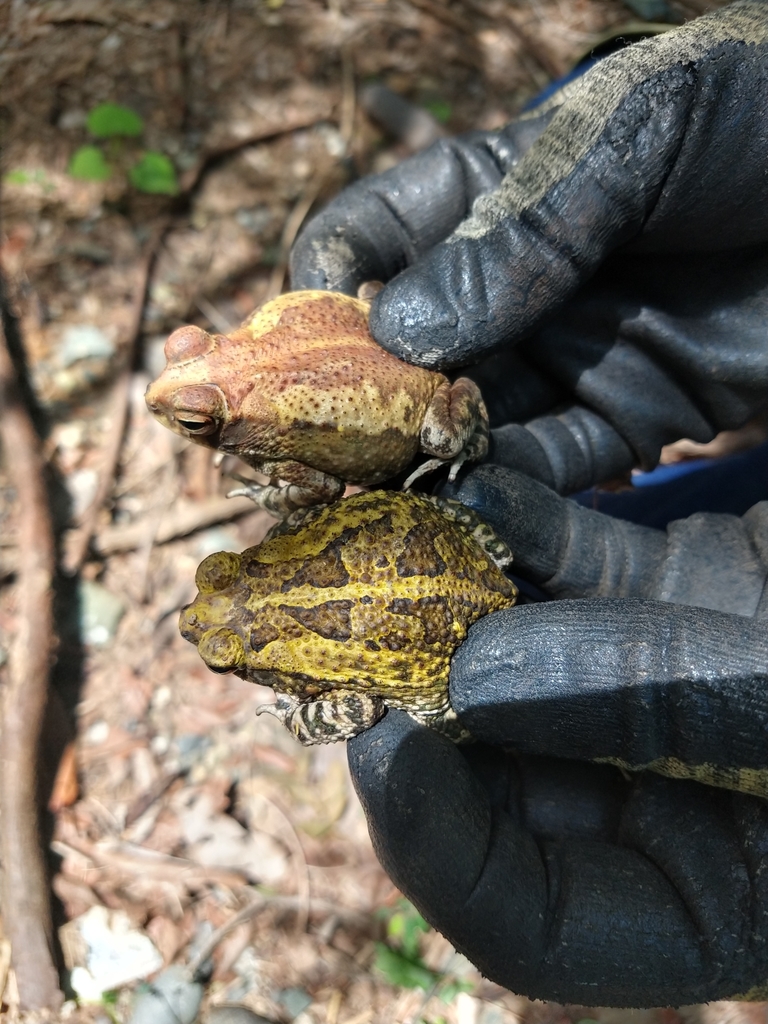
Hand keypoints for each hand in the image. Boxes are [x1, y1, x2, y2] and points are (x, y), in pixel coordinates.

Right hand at [292, 2, 767, 489]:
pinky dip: (510, 490)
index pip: (370, 239)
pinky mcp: (630, 417)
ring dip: (427, 458)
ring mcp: (567, 354)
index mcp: (493, 190)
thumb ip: (522, 232)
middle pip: (405, 349)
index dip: (325, 291)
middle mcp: (513, 283)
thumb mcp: (638, 140)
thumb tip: (398, 329)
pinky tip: (474, 507)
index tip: (303, 348)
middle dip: (361, 400)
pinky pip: (552, 465)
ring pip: (469, 418)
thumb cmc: (763, 119)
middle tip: (325, 454)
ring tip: (388, 499)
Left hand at [347, 466, 767, 1005]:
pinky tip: (470, 482)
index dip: (444, 852)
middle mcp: (673, 792)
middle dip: (414, 700)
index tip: (386, 746)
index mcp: (722, 887)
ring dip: (439, 598)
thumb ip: (671, 707)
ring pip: (511, 657)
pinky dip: (513, 525)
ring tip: (375, 538)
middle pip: (495, 776)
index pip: (535, 922)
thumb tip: (472, 683)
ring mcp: (663, 678)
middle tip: (338, 622)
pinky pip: (566, 560)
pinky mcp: (677, 579)